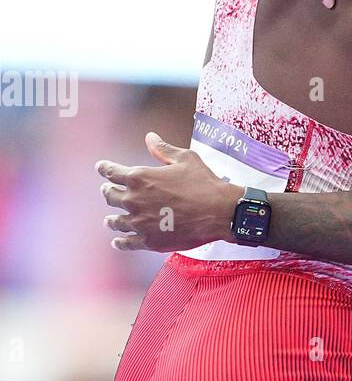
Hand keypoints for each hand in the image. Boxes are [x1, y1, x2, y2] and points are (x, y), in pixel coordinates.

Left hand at [96, 133, 241, 251]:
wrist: (220, 212)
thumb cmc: (204, 182)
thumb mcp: (185, 158)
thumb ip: (163, 148)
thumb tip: (149, 137)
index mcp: (139, 177)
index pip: (111, 172)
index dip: (104, 168)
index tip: (101, 168)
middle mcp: (134, 200)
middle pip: (110, 197)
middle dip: (107, 192)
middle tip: (107, 192)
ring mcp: (140, 223)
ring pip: (115, 222)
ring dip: (111, 219)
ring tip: (109, 220)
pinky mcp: (149, 241)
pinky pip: (127, 243)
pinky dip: (120, 242)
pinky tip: (118, 241)